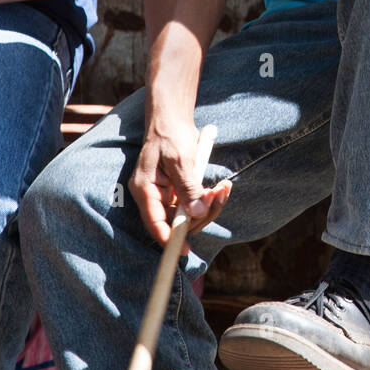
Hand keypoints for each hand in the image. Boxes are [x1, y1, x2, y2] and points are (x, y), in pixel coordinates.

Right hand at [129, 118, 230, 248]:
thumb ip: (188, 186)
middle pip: (175, 222)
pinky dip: (211, 198)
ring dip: (210, 206)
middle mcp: (154, 196)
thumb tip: (197, 212)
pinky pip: (196, 205)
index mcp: (145, 189)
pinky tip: (223, 186)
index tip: (184, 249)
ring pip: (189, 216)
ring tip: (224, 187)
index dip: (168, 238)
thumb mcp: (180, 159)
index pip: (154, 221)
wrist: (172, 120)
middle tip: (218, 195)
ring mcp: (167, 195)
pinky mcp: (180, 192)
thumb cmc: (171, 135)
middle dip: (201, 214)